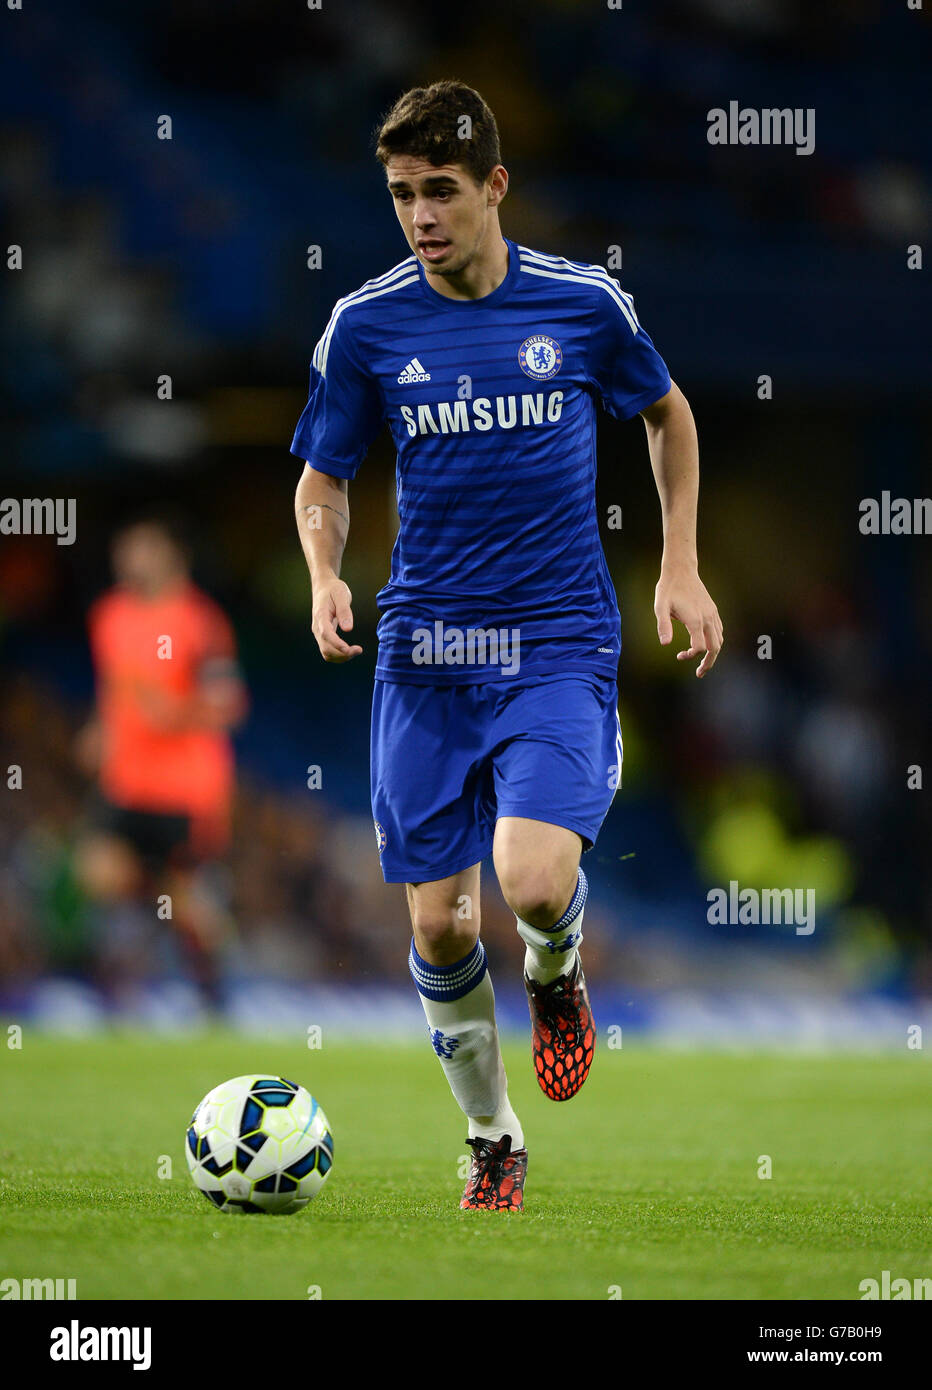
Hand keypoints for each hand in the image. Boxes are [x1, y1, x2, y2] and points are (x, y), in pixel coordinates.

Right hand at [312, 577, 362, 662]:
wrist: (323, 587)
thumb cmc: (333, 589)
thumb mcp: (341, 594)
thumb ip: (344, 611)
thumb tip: (348, 629)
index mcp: (321, 616)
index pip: (326, 634)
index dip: (337, 644)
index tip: (349, 649)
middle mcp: (317, 627)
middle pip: (326, 649)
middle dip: (342, 654)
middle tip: (359, 650)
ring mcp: (319, 633)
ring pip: (326, 653)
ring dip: (341, 657)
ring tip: (356, 651)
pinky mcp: (323, 635)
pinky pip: (328, 650)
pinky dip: (339, 655)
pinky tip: (350, 650)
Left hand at [655, 563, 722, 677]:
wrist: (681, 570)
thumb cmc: (668, 588)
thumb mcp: (660, 607)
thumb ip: (663, 625)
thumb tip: (665, 644)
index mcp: (695, 620)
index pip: (699, 647)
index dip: (690, 656)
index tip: (679, 655)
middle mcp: (707, 618)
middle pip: (715, 648)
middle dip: (709, 663)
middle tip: (699, 673)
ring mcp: (712, 614)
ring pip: (719, 640)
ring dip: (712, 653)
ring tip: (703, 662)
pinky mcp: (713, 610)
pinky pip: (719, 631)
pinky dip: (714, 642)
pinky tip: (704, 644)